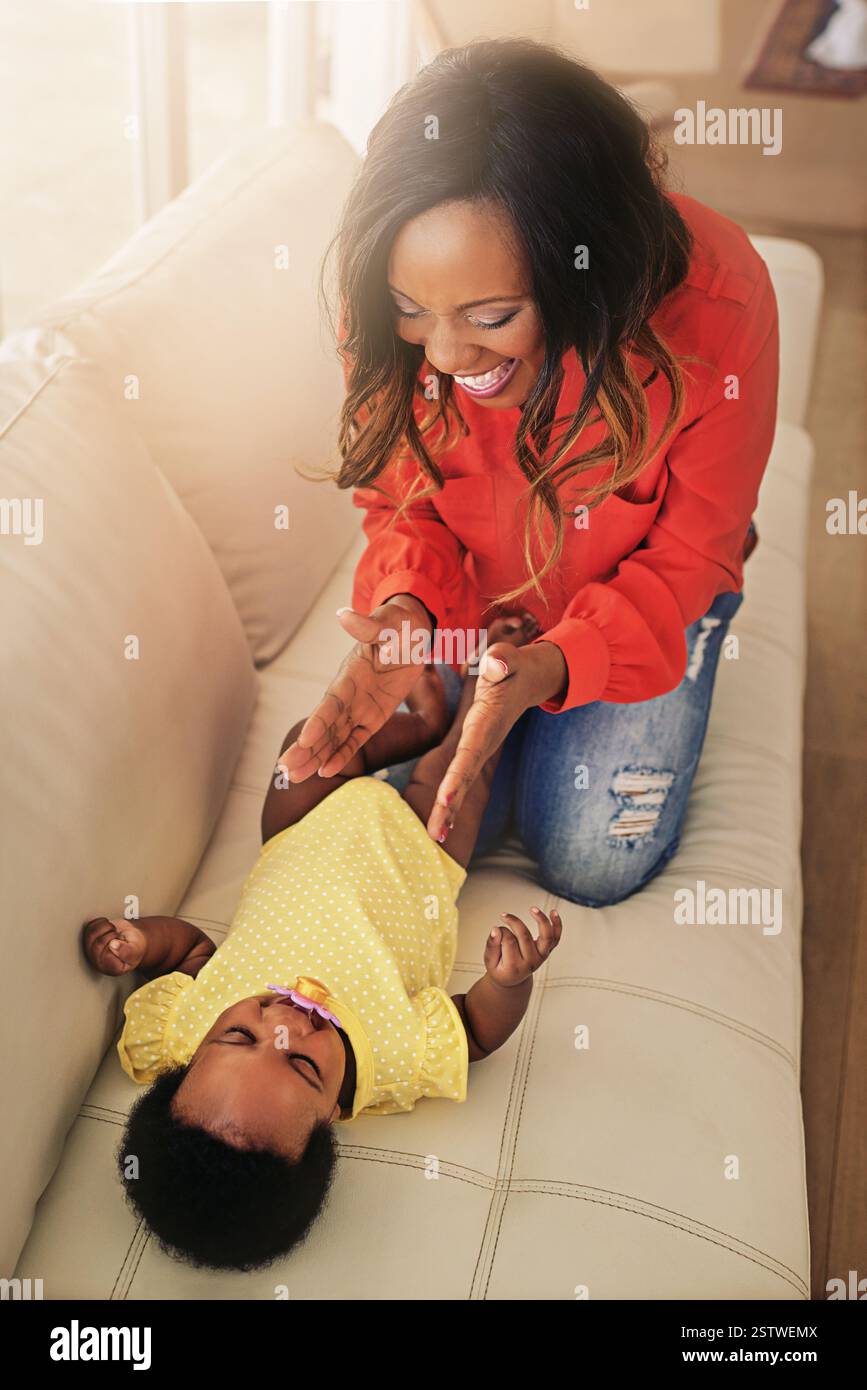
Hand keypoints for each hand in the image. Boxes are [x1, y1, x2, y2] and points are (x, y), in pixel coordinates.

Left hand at [82, 917, 146, 975]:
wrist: (132, 938)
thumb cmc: (135, 947)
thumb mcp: (136, 950)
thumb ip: (127, 951)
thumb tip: (113, 946)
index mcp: (111, 968)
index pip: (104, 954)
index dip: (113, 942)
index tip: (122, 940)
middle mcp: (99, 962)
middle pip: (97, 943)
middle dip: (110, 933)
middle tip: (118, 935)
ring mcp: (92, 951)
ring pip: (91, 933)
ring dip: (105, 926)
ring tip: (113, 931)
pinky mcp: (88, 940)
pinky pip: (88, 927)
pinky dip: (100, 922)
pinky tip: (107, 927)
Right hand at [277, 594, 433, 781]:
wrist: (410, 632)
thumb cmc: (398, 626)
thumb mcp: (388, 624)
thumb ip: (368, 626)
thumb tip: (344, 615)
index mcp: (350, 675)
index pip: (331, 703)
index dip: (318, 721)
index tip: (304, 739)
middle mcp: (349, 695)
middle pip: (325, 726)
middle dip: (306, 748)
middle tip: (285, 769)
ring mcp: (359, 708)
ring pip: (334, 737)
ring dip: (316, 757)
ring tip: (295, 777)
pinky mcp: (372, 717)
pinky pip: (356, 739)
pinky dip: (342, 754)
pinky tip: (326, 771)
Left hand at [426, 637, 566, 841]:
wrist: (529, 680)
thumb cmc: (512, 667)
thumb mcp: (509, 659)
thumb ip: (503, 662)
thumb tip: (497, 665)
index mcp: (486, 725)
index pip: (470, 753)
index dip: (458, 776)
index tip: (446, 798)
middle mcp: (482, 743)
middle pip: (465, 779)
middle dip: (450, 808)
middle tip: (435, 835)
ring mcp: (478, 749)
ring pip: (462, 784)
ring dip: (448, 811)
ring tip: (433, 839)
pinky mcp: (473, 750)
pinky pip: (460, 778)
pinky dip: (450, 800)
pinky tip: (438, 822)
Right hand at [484, 907, 562, 986]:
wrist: (513, 980)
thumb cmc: (500, 969)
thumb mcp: (489, 961)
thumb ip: (492, 946)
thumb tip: (495, 930)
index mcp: (515, 967)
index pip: (509, 941)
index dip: (501, 931)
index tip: (496, 930)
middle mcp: (531, 962)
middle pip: (525, 936)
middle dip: (513, 922)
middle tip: (504, 916)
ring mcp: (541, 957)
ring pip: (546, 937)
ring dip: (541, 920)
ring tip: (533, 909)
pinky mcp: (547, 951)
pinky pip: (555, 937)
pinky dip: (557, 925)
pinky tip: (554, 912)